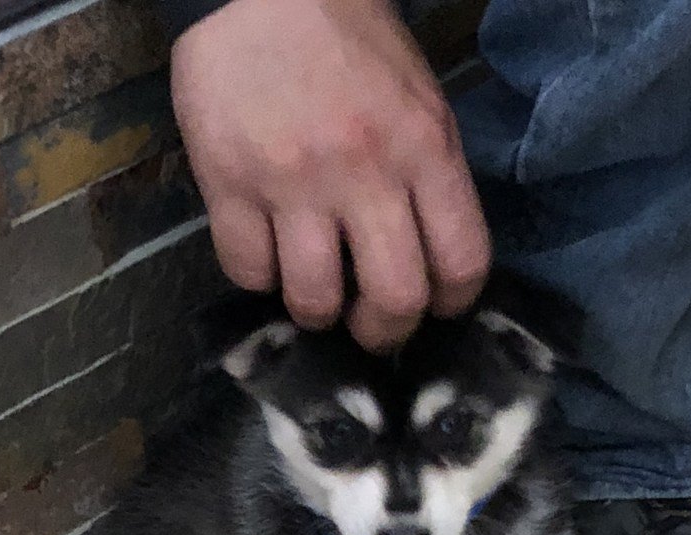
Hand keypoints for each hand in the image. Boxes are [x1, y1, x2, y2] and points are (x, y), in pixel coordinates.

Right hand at [171, 0, 490, 349]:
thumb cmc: (350, 47)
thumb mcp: (418, 104)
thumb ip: (429, 181)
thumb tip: (427, 267)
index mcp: (424, 148)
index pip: (461, 262)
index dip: (451, 303)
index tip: (433, 306)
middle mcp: (365, 171)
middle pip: (395, 300)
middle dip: (384, 331)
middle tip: (367, 323)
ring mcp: (293, 182)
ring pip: (315, 300)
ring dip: (317, 310)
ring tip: (312, 286)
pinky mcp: (229, 185)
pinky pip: (248, 273)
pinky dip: (259, 276)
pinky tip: (265, 248)